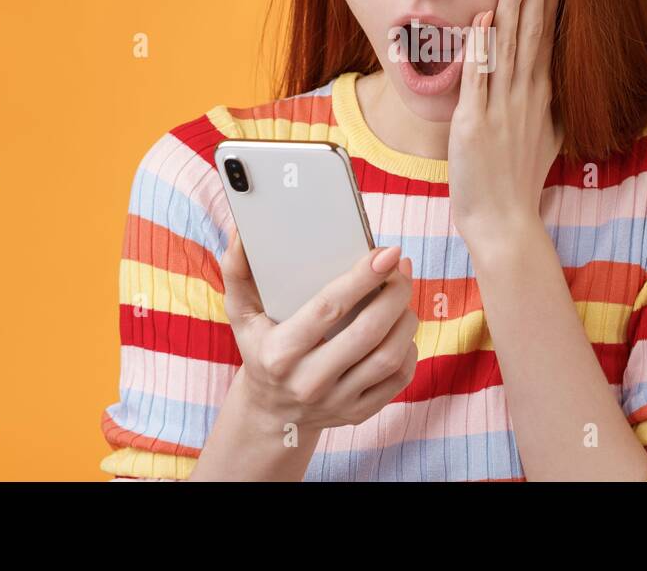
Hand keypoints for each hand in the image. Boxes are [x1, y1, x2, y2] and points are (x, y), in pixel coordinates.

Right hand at [218, 221, 419, 433]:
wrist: (272, 414)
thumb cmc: (260, 349)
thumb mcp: (241, 314)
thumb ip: (238, 271)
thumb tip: (241, 232)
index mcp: (279, 353)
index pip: (328, 309)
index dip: (362, 278)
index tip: (386, 252)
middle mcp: (308, 381)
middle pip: (367, 333)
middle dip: (395, 293)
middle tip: (402, 266)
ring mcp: (337, 401)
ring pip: (389, 357)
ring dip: (406, 318)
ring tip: (404, 292)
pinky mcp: (359, 413)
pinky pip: (398, 380)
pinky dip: (409, 348)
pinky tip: (402, 327)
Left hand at [447, 0, 568, 240]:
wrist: (504, 222)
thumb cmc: (517, 183)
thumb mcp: (542, 138)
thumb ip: (543, 107)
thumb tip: (548, 84)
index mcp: (540, 97)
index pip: (547, 38)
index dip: (551, 2)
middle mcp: (525, 98)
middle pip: (532, 34)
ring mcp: (501, 109)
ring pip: (507, 49)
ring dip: (512, 9)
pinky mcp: (474, 124)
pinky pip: (478, 79)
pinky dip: (481, 49)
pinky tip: (484, 21)